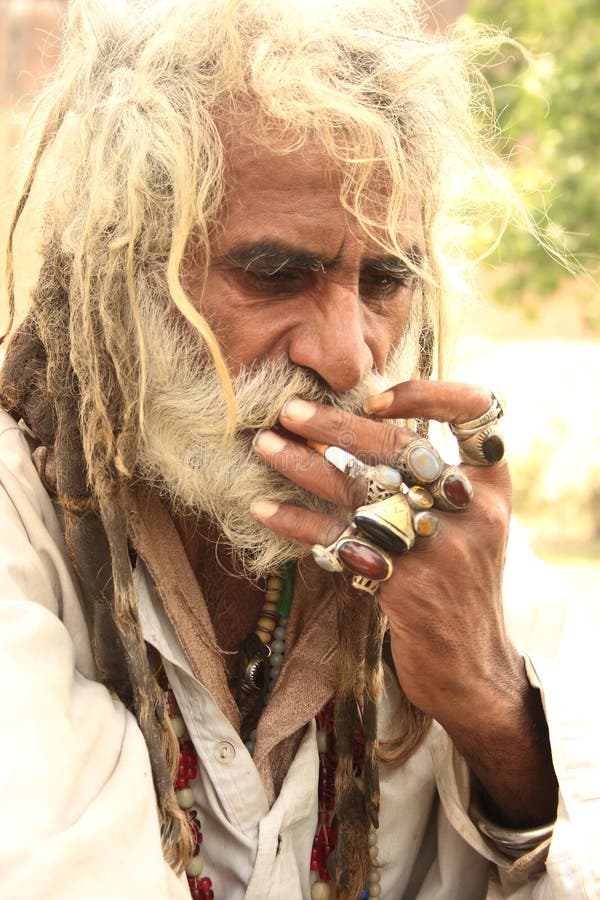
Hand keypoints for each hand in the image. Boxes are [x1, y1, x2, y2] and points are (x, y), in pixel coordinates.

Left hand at [251, 380, 556, 826]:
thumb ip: (432, 481)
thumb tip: (356, 430)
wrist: (475, 669)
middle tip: (288, 411)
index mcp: (491, 486)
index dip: (426, 394)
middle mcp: (474, 510)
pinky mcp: (407, 585)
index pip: (473, 413)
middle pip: (401, 447)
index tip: (374, 398)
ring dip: (305, 465)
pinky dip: (298, 522)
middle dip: (338, 426)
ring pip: (363, 490)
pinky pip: (341, 540)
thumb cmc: (458, 587)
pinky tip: (262, 509)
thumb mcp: (467, 527)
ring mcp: (442, 548)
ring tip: (263, 446)